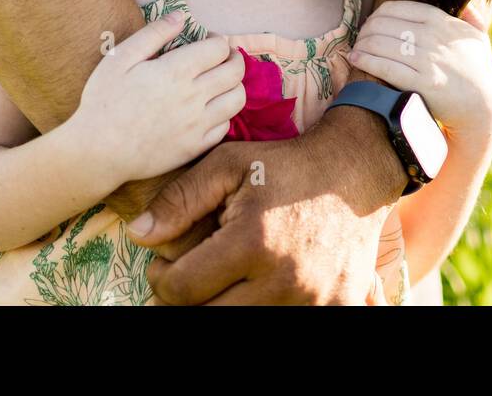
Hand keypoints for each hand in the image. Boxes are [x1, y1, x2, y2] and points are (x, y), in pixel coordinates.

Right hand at [70, 13, 245, 191]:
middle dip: (234, 58)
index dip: (218, 40)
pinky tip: (210, 108)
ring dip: (234, 85)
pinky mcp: (194, 148)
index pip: (219, 48)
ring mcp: (197, 125)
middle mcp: (194, 97)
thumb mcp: (120, 58)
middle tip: (222, 57)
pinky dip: (224, 113)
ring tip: (221, 81)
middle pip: (235, 71)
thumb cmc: (104, 101)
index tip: (208, 40)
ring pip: (237, 99)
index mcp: (177, 71)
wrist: (98, 152)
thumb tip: (181, 16)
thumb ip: (154, 33)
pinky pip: (225, 127)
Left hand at [122, 117, 396, 304]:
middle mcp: (283, 279)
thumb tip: (137, 234)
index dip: (161, 281)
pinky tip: (258, 288)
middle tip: (189, 280)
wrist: (354, 171)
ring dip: (224, 307)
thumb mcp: (228, 165)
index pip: (182, 290)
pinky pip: (284, 325)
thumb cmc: (283, 165)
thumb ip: (180, 199)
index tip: (162, 267)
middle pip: (209, 318)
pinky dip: (264, 309)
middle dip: (189, 301)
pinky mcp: (336, 309)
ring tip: (222, 282)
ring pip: (244, 327)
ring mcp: (313, 301)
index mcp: (252, 241)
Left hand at [349, 0, 491, 144]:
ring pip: (381, 44)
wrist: (484, 108)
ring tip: (355, 50)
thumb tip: (468, 4)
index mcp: (441, 21)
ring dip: (362, 45)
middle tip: (359, 39)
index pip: (395, 9)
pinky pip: (386, 68)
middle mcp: (433, 37)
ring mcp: (428, 60)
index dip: (376, 15)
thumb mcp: (479, 38)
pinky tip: (356, 59)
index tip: (370, 24)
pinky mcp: (424, 83)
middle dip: (365, 31)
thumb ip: (471, 18)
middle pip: (383, 25)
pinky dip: (366, 61)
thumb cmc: (478, 71)